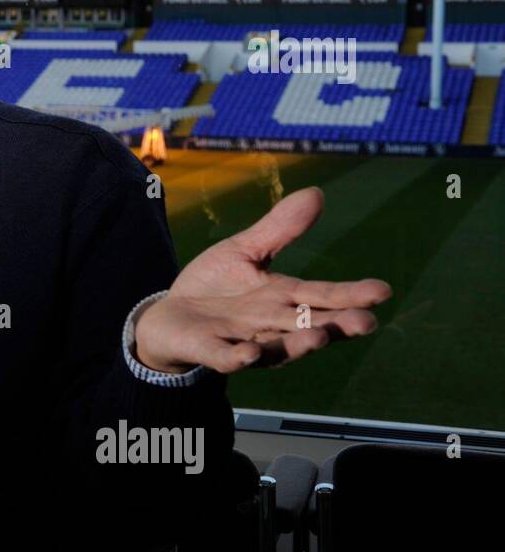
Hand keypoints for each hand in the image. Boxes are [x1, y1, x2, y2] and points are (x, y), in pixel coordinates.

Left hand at [135, 187, 391, 374]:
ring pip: (275, 347)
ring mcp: (242, 340)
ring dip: (297, 345)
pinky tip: (247, 354)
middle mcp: (270, 324)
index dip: (351, 295)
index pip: (322, 296)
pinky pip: (226, 358)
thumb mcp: (245, 251)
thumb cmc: (215, 288)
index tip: (382, 290)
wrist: (169, 318)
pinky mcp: (211, 351)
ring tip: (318, 338)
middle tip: (366, 323)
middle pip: (309, 326)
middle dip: (337, 326)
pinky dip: (238, 358)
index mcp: (283, 299)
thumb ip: (279, 229)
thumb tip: (317, 193)